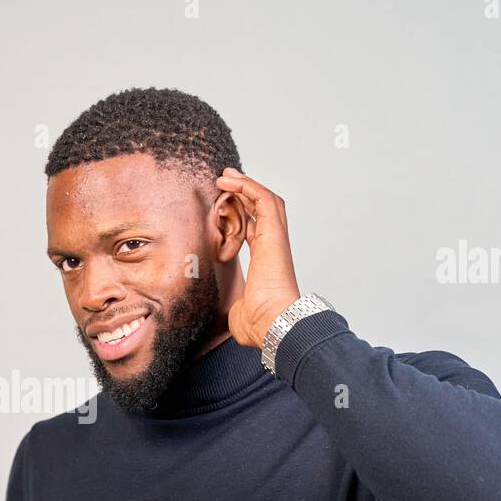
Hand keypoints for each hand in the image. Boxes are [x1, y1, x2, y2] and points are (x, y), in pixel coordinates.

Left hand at [214, 168, 300, 348]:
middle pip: (263, 209)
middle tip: (226, 179)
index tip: (225, 202)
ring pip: (266, 200)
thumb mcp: (236, 308)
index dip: (242, 212)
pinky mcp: (274, 235)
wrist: (272, 324)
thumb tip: (223, 314)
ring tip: (226, 175)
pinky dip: (249, 187)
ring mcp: (276, 240)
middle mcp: (273, 247)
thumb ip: (232, 304)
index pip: (255, 228)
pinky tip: (232, 180)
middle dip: (245, 191)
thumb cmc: (257, 324)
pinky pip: (264, 201)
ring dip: (246, 184)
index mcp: (265, 261)